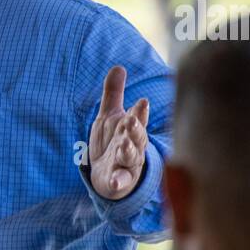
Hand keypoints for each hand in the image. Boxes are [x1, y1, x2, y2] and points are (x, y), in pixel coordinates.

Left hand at [89, 66, 148, 200]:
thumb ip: (113, 94)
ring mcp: (127, 164)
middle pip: (138, 137)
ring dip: (128, 151)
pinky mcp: (119, 180)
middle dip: (135, 129)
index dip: (140, 111)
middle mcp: (133, 145)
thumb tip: (118, 66)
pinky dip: (118, 182)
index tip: (142, 101)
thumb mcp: (110, 117)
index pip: (137, 118)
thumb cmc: (112, 141)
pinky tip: (114, 183)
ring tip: (122, 146)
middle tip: (130, 121)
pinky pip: (120, 181)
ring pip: (131, 157)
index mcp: (131, 129)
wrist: (107, 174)